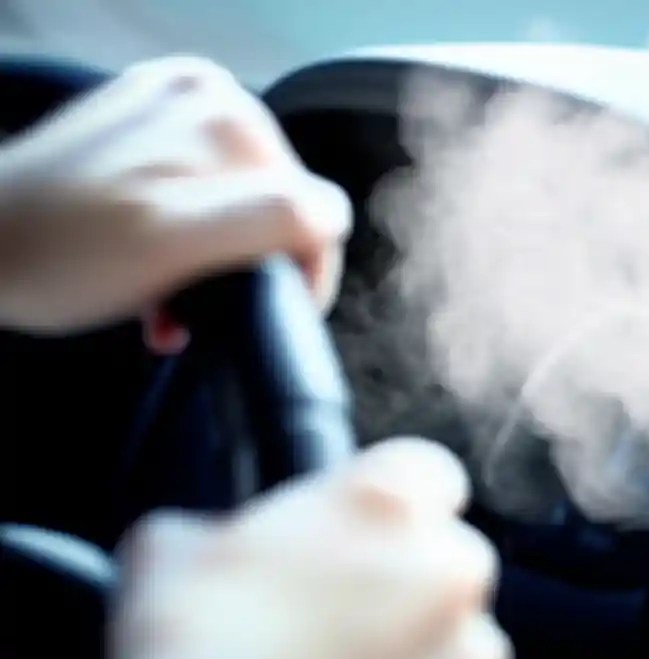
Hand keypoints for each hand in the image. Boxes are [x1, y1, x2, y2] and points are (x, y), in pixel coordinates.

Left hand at [0, 56, 349, 347]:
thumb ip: (270, 218)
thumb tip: (334, 215)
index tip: (250, 314)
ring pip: (243, 206)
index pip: (315, 208)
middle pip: (278, 207)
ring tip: (168, 302)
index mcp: (228, 116)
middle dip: (249, 269)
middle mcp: (211, 98)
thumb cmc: (60, 257)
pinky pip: (207, 193)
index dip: (296, 273)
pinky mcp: (150, 131)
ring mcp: (177, 110)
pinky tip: (158, 273)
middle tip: (191, 311)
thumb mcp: (174, 243)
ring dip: (219, 265)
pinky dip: (193, 242)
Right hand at [109, 438, 512, 658]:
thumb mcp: (168, 556)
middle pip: (445, 560)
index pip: (425, 472)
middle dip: (400, 588)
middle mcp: (450, 569)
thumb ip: (218, 525)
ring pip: (456, 643)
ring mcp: (476, 656)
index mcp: (387, 504)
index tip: (357, 534)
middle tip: (329, 626)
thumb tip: (210, 540)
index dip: (389, 505)